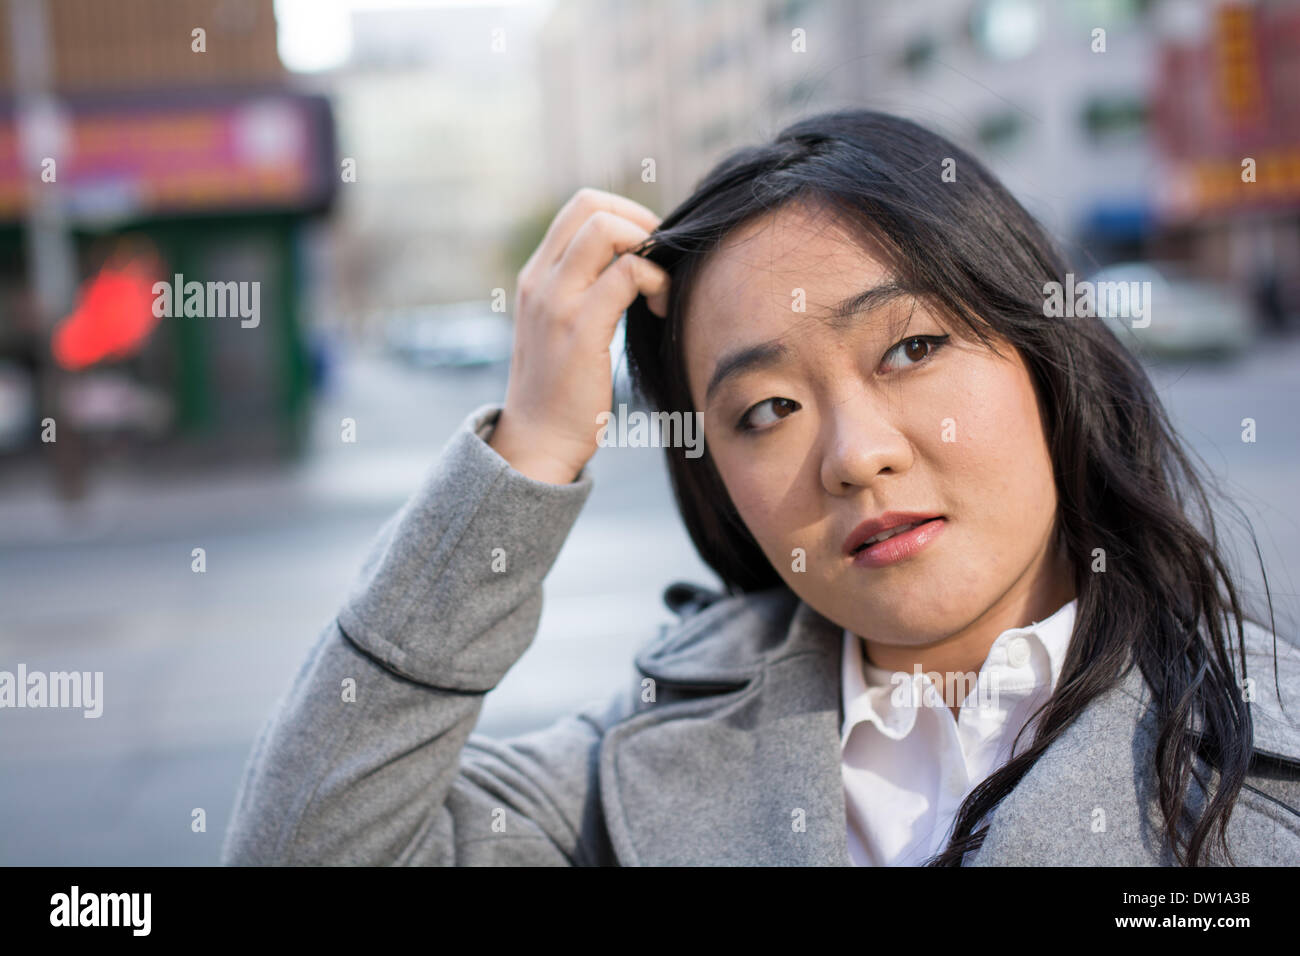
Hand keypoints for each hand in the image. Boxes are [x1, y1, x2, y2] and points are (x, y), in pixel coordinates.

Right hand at [489, 188, 669, 483]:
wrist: (537, 442)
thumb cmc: (561, 392)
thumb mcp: (563, 329)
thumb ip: (585, 292)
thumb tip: (635, 263)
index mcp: (536, 276)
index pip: (579, 208)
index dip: (624, 216)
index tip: (647, 253)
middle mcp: (540, 280)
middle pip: (591, 205)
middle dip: (639, 222)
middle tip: (659, 263)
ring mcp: (556, 301)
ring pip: (607, 229)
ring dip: (648, 249)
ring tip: (659, 289)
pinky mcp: (580, 328)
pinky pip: (627, 274)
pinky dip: (655, 281)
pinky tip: (659, 310)